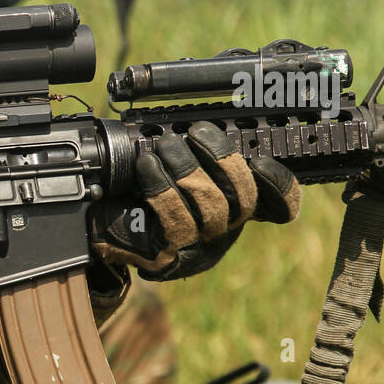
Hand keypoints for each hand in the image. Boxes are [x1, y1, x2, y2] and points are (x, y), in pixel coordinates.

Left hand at [91, 122, 299, 280]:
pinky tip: (146, 166)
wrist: (104, 233)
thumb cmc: (143, 197)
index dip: (280, 186)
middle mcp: (223, 232)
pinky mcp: (171, 257)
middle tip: (194, 132)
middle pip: (243, 197)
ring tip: (165, 145)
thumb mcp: (175, 176)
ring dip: (188, 167)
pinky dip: (161, 186)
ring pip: (211, 206)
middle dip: (221, 157)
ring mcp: (199, 248)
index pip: (276, 207)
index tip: (260, 161)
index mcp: (232, 211)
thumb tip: (208, 127)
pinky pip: (176, 218)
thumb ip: (200, 160)